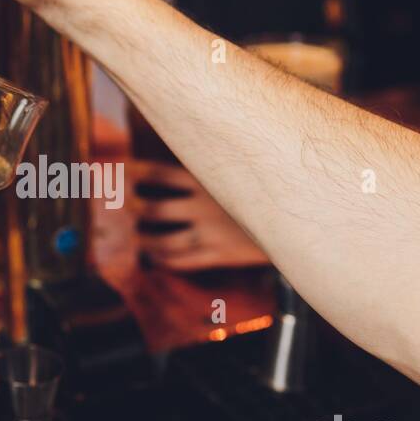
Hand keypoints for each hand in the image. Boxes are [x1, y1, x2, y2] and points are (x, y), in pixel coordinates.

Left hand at [129, 160, 269, 271]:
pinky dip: (166, 261)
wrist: (296, 218)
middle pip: (155, 210)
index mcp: (207, 180)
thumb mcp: (239, 170)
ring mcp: (211, 232)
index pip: (160, 173)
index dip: (137, 172)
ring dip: (145, 243)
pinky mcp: (221, 254)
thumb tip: (190, 159)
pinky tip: (157, 259)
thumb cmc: (268, 188)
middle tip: (127, 210)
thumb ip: (214, 167)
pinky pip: (184, 262)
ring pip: (164, 242)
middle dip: (136, 211)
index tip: (123, 171)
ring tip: (136, 241)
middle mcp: (204, 206)